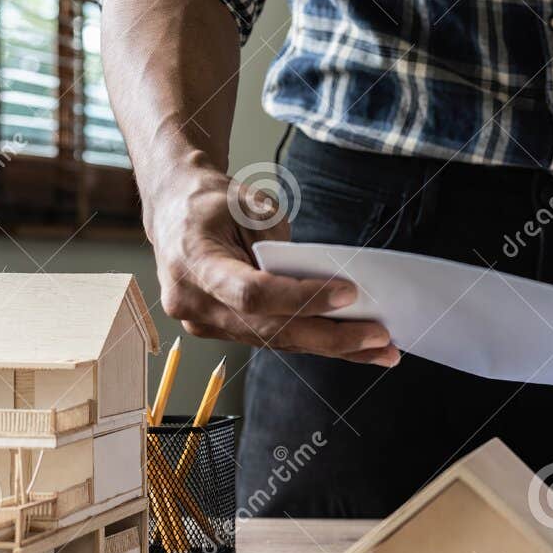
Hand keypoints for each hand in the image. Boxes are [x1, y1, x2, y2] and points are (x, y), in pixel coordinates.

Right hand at [147, 166, 399, 365]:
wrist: (173, 210)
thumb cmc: (211, 202)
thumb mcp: (247, 203)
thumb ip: (281, 243)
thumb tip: (328, 281)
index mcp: (194, 263)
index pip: (253, 293)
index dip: (303, 298)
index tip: (349, 293)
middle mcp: (193, 302)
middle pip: (270, 328)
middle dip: (331, 335)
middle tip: (379, 338)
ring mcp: (204, 323)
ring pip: (276, 341)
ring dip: (332, 347)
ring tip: (379, 350)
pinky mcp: (221, 330)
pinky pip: (272, 340)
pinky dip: (313, 342)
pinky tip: (351, 347)